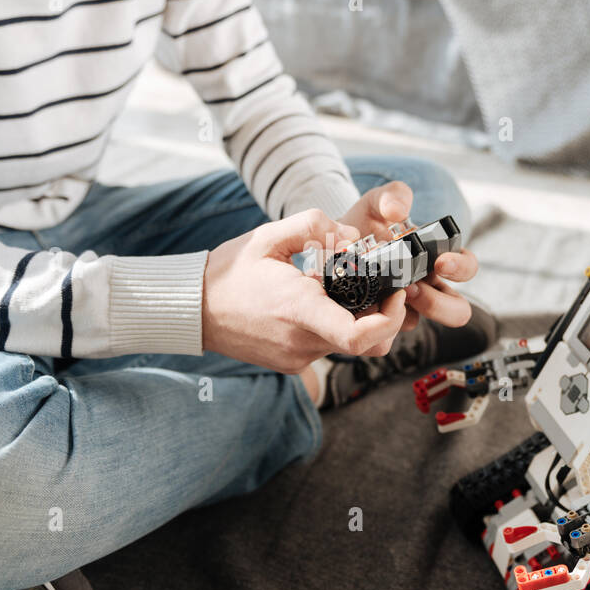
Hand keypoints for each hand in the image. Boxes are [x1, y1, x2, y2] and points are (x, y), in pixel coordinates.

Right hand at [202, 208, 408, 373]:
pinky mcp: (291, 363)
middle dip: (384, 316)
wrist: (194, 309)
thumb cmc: (230, 271)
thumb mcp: (269, 236)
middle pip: (367, 343)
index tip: (396, 294)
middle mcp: (302, 341)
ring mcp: (297, 357)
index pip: (361, 336)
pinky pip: (327, 347)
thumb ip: (315, 226)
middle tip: (382, 287)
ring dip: (357, 321)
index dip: (392, 319)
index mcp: (299, 309)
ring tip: (344, 291)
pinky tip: (319, 304)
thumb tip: (352, 237)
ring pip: (348, 346)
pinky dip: (334, 327)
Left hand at [337, 181, 479, 348]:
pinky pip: (388, 334)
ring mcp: (405, 307)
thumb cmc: (364, 225)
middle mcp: (428, 286)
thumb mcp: (376, 204)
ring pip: (420, 323)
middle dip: (439, 303)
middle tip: (412, 288)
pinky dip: (378, 322)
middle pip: (458, 311)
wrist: (329, 246)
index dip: (460, 268)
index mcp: (436, 257)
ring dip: (408, 314)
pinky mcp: (381, 321)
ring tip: (387, 297)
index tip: (441, 261)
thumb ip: (391, 197)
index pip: (466, 267)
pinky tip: (362, 304)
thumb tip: (399, 212)